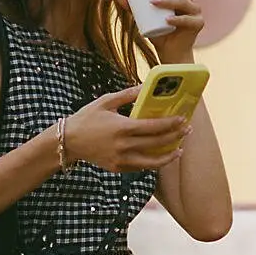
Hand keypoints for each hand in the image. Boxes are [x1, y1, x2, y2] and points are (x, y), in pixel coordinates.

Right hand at [64, 86, 189, 172]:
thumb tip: (146, 86)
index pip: (153, 127)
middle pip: (157, 143)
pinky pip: (140, 167)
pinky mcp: (117, 168)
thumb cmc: (86, 118)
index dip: (170, 124)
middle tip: (187, 130)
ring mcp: (121, 159)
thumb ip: (128, 94)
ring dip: (168, 156)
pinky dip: (153, 163)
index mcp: (122, 127)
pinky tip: (161, 156)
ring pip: (152, 162)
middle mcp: (123, 146)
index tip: (182, 119)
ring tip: (179, 149)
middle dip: (175, 136)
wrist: (68, 142)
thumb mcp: (105, 101)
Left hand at [114, 0, 203, 62]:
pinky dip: (177, 19)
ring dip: (168, 0)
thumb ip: (131, 6)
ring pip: (183, 1)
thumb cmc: (158, 32)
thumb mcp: (143, 17)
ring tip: (153, 2)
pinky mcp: (198, 24)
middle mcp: (189, 0)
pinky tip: (167, 20)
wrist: (169, 53)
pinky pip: (187, 20)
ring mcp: (195, 12)